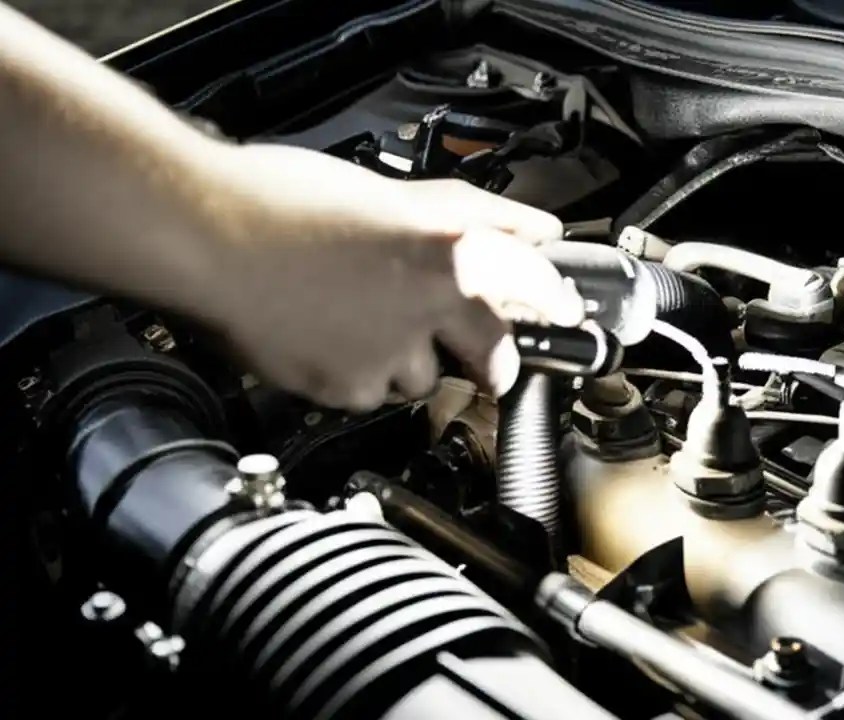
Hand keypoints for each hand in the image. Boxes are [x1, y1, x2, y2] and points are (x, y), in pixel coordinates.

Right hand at [193, 143, 582, 410]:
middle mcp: (431, 308)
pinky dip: (356, 374)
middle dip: (488, 357)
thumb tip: (531, 227)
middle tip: (476, 350)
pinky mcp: (345, 387)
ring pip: (422, 378)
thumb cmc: (281, 200)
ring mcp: (388, 354)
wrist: (202, 234)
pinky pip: (370, 394)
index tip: (562, 316)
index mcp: (450, 250)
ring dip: (408, 359)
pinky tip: (327, 336)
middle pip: (492, 357)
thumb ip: (473, 215)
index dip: (554, 305)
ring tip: (361, 320)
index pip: (537, 289)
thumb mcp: (393, 194)